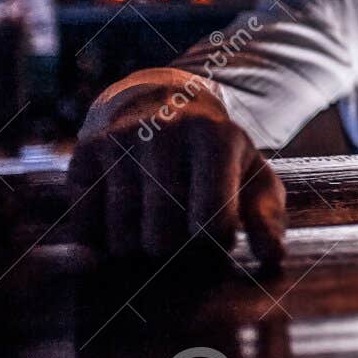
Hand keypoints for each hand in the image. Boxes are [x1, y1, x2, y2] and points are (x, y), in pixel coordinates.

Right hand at [67, 82, 284, 266]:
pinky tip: (123, 220)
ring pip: (122, 239)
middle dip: (175, 251)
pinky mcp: (87, 152)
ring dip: (138, 249)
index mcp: (214, 138)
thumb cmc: (215, 152)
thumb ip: (268, 216)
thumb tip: (273, 258)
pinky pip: (85, 226)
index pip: (212, 225)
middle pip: (163, 239)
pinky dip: (100, 240)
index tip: (218, 231)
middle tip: (182, 231)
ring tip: (155, 224)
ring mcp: (120, 142)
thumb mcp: (251, 173)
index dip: (217, 243)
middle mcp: (164, 133)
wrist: (160, 100)